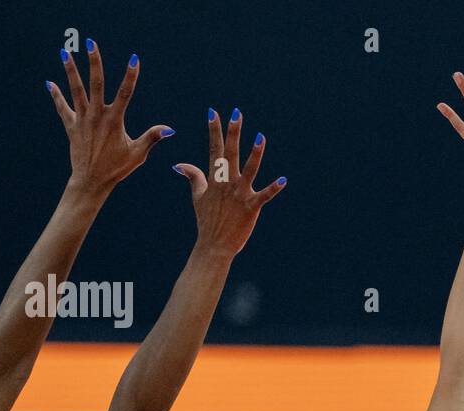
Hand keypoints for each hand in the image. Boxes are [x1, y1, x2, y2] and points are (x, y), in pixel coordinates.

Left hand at [47, 41, 172, 195]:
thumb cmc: (117, 168)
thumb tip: (169, 129)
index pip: (125, 93)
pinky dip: (56, 96)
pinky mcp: (71, 126)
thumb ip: (152, 137)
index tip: (134, 58)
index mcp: (115, 120)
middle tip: (91, 43)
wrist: (92, 181)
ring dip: (70, 71)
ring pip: (76, 90)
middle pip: (96, 83)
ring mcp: (82, 120)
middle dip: (94, 62)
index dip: (131, 76)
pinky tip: (50, 83)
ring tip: (65, 53)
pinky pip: (62, 108)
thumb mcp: (138, 154)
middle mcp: (97, 116)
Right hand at [173, 110, 286, 256]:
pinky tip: (283, 180)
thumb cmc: (207, 221)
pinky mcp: (251, 207)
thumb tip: (180, 164)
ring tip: (260, 137)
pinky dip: (273, 189)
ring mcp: (240, 194)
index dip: (214, 131)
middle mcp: (227, 183)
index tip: (213, 112)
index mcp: (214, 179)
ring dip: (255, 154)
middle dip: (233, 133)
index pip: (214, 149)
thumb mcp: (197, 197)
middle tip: (237, 113)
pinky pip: (264, 196)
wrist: (214, 245)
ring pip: (249, 170)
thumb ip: (193, 177)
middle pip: (231, 153)